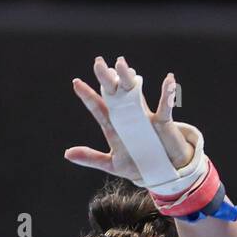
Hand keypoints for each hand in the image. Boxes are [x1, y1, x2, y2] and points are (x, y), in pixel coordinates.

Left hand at [64, 56, 193, 185]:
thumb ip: (91, 158)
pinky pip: (164, 107)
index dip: (88, 97)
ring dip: (128, 80)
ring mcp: (145, 116)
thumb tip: (67, 153)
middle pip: (116, 95)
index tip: (77, 83)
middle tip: (98, 64)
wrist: (162, 172)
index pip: (99, 109)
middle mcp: (128, 117)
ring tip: (121, 65)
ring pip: (136, 94)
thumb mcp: (112, 164)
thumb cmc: (136, 165)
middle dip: (107, 80)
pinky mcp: (162, 122)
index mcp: (114, 126)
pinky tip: (169, 80)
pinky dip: (168, 94)